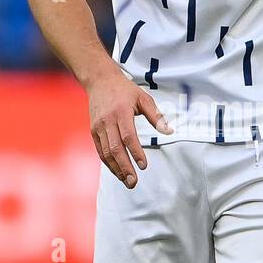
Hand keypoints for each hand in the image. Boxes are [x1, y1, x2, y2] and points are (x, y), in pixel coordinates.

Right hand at [87, 69, 171, 186]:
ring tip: (126, 181)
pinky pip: (100, 151)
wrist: (99, 81)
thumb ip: (156, 115)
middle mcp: (107, 121)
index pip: (128, 136)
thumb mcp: (143, 97)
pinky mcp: (93, 131)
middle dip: (124, 167)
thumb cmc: (124, 90)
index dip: (135, 152)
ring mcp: (98, 127)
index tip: (143, 165)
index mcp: (121, 112)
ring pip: (106, 152)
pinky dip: (108, 163)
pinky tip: (117, 172)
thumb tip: (169, 131)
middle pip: (115, 148)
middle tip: (133, 181)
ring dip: (116, 169)